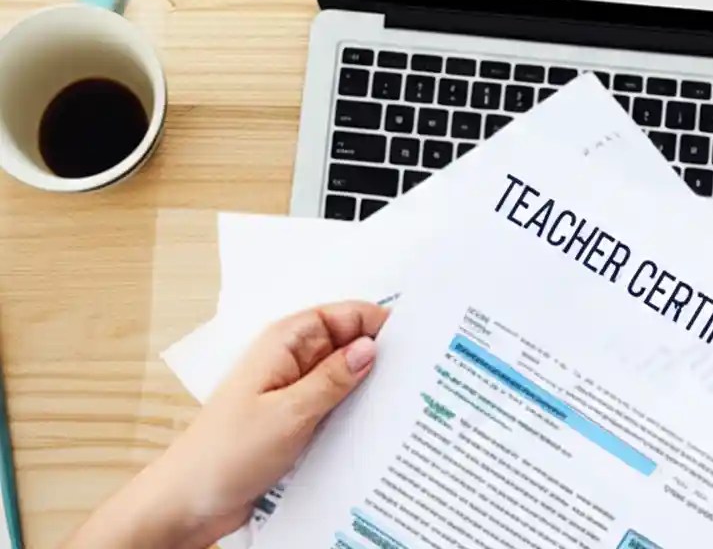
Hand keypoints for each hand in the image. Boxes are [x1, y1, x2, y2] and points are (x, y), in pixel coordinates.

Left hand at [63, 301, 389, 548]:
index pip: (346, 315)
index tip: (417, 342)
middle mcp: (290, 362)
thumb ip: (333, 379)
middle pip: (349, 345)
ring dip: (368, 391)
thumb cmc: (224, 455)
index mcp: (285, 343)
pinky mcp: (296, 422)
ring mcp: (294, 393)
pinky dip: (354, 415)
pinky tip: (376, 430)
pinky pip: (335, 408)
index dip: (380, 323)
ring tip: (403, 406)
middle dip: (380, 359)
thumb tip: (370, 349)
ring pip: (345, 379)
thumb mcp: (288, 414)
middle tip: (419, 377)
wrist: (188, 504)